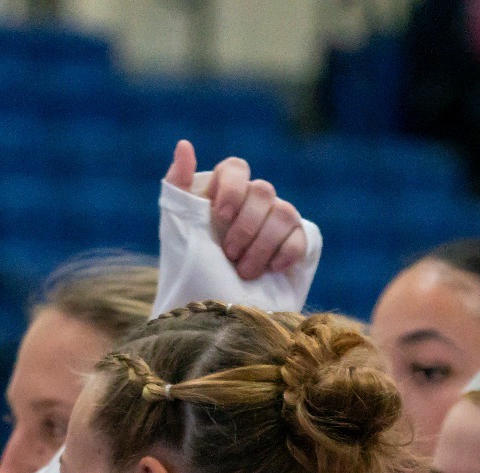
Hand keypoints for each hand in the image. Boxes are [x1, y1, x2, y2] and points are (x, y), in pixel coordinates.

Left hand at [166, 140, 308, 280]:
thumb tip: (184, 144)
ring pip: (285, 211)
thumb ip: (177, 186)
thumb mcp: (176, 230)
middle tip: (229, 255)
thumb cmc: (191, 276)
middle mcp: (249, 207)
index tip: (220, 215)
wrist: (216, 321)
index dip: (232, 188)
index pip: (235, 168)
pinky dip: (286, 252)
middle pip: (262, 190)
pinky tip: (271, 270)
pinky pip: (302, 234)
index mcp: (220, 197)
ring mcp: (274, 227)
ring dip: (262, 244)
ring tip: (245, 272)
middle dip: (245, 226)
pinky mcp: (295, 247)